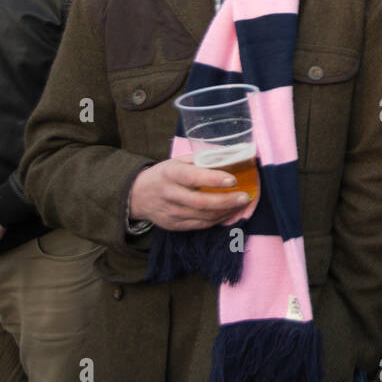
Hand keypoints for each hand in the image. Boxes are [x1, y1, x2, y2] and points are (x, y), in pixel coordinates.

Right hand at [127, 157, 251, 230]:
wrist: (137, 195)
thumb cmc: (164, 174)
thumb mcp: (178, 161)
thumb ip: (201, 160)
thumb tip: (231, 156)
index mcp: (171, 174)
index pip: (193, 177)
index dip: (214, 180)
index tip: (233, 180)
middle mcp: (170, 194)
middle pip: (201, 202)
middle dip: (226, 201)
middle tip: (245, 197)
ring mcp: (171, 212)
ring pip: (203, 216)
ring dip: (225, 211)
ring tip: (241, 204)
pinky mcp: (174, 225)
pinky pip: (200, 225)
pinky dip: (217, 220)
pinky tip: (228, 213)